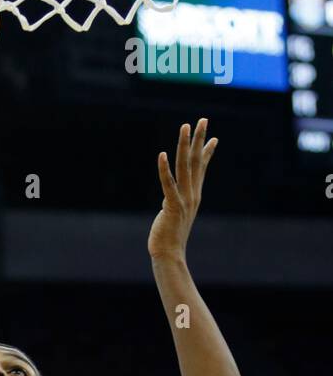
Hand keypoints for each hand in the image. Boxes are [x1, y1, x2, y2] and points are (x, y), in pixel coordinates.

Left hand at [148, 119, 217, 261]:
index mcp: (194, 196)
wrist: (169, 255)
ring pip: (185, 167)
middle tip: (203, 119)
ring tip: (186, 127)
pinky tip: (162, 155)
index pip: (201, 169)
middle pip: (196, 162)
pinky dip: (165, 170)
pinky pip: (168, 185)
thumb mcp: (176, 215)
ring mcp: (183, 200)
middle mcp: (192, 195)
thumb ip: (175, 202)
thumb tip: (171, 197)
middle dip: (199, 139)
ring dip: (185, 146)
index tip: (213, 137)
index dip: (206, 152)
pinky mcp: (171, 207)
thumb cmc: (170, 238)